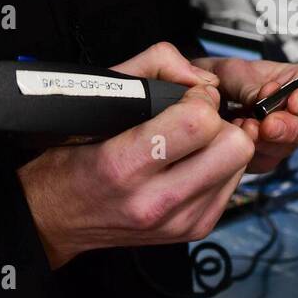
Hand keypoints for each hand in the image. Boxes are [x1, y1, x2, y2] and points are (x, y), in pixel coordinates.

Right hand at [17, 42, 257, 268]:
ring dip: (222, 146)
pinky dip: (219, 168)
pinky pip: (233, 186)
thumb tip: (200, 78)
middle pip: (234, 147)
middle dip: (221, 123)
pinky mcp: (194, 229)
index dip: (200, 98)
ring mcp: (178, 221)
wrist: (57, 218)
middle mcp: (155, 201)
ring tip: (192, 143)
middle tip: (197, 119)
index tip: (187, 97)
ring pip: (241, 165)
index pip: (199, 123)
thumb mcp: (97, 99)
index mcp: (125, 165)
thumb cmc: (72, 159)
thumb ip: (151, 68)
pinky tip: (192, 164)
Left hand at [190, 57, 297, 173]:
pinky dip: (249, 150)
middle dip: (291, 127)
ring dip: (264, 140)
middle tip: (269, 124)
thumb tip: (261, 101)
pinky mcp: (266, 157)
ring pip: (289, 147)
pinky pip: (266, 161)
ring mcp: (284, 138)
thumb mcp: (232, 70)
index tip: (296, 101)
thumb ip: (249, 84)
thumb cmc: (223, 78)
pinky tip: (236, 135)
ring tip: (242, 124)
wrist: (199, 99)